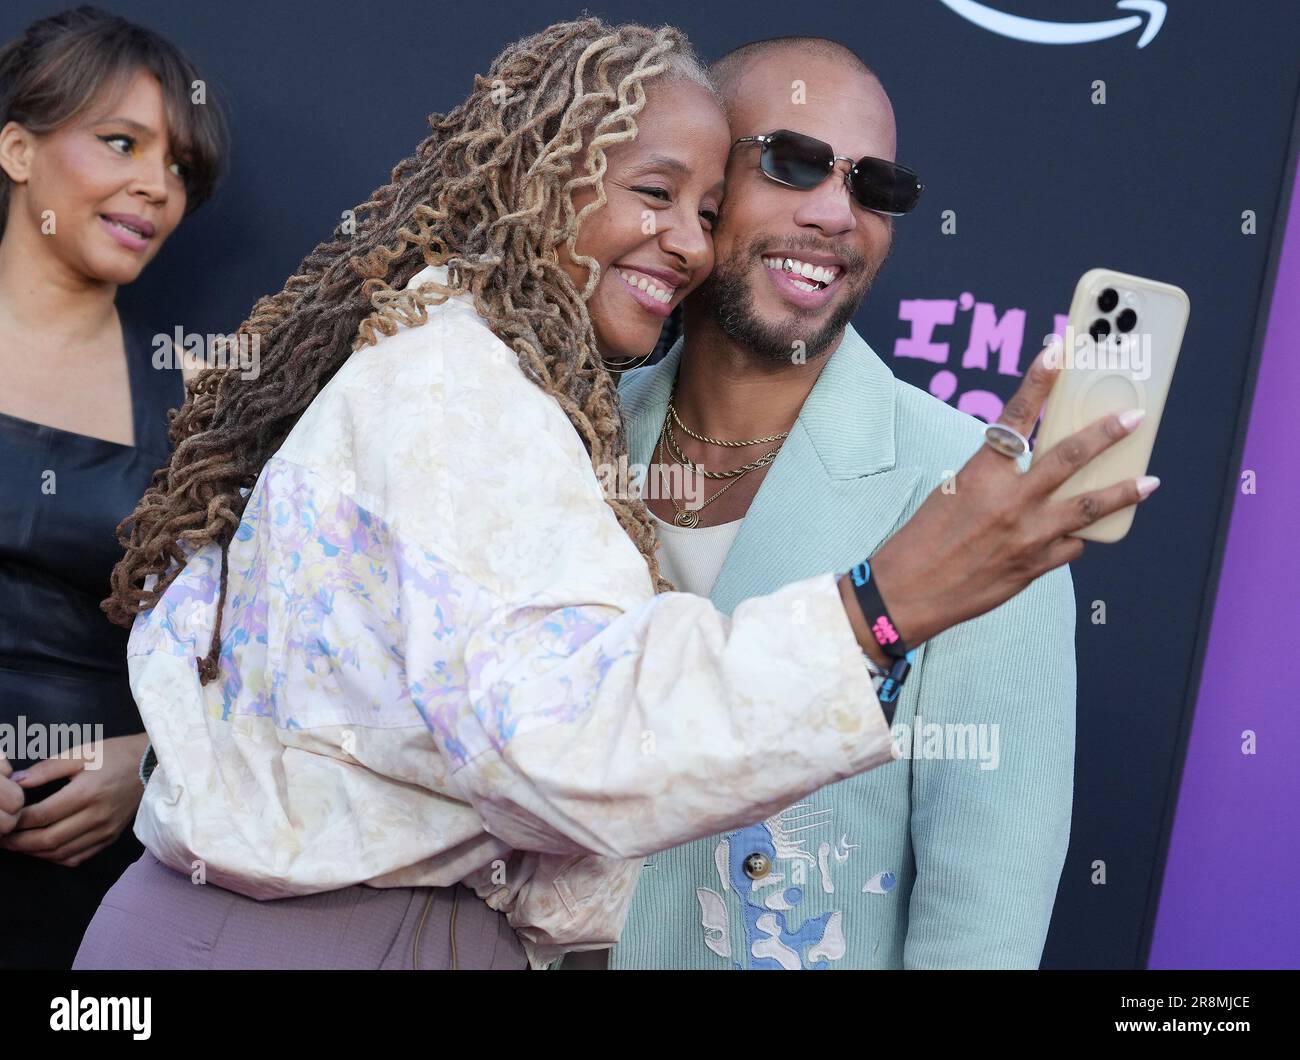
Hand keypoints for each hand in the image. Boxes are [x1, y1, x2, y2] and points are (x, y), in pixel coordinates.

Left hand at [0, 732, 148, 866]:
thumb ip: (47, 768)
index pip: (42, 815)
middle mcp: (96, 816)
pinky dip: (55, 858)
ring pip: (61, 853)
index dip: (17, 821)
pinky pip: (77, 858)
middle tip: (2, 838)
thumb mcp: (81, 752)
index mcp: (86, 793)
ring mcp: (104, 831)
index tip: (3, 819)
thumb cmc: (114, 755)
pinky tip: (43, 850)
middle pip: (49, 840)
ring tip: (17, 845)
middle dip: (19, 842)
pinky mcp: (110, 838)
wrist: (151, 765)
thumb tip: (16, 783)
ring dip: (34, 853)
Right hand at [839, 345, 1158, 652]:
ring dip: (1122, 490)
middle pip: (1069, 458)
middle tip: (1133, 417)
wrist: (908, 593)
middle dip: (1106, 434)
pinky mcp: (1034, 567)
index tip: (1060, 351)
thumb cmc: (923, 541)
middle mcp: (1009, 501)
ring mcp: (1026, 535)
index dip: (1039, 381)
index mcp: (981, 475)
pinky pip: (1070, 545)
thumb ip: (996, 479)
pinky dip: (1075, 536)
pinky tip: (1075, 534)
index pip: (1015, 416)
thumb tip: (1033, 471)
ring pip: (1088, 506)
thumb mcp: (953, 493)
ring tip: (1149, 481)